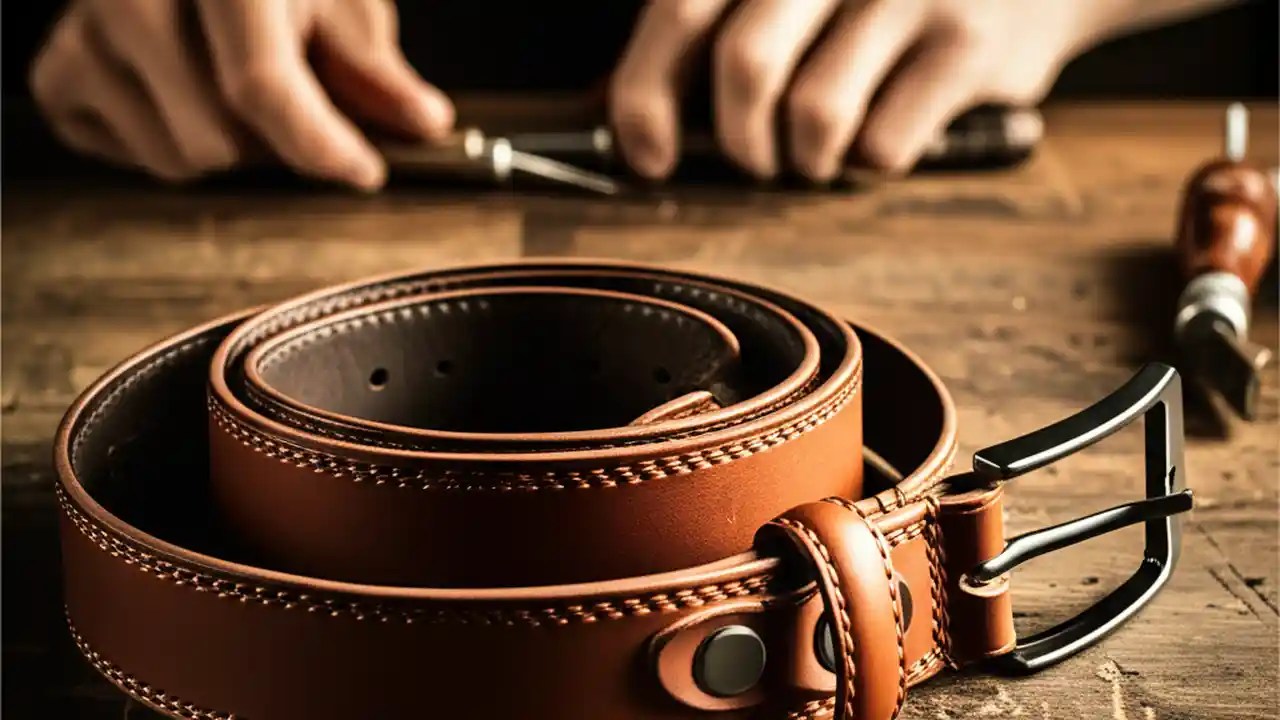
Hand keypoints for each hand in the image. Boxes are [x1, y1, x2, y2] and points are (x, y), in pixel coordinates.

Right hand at [29, 0, 453, 189]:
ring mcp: (84, 35)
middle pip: (219, 143)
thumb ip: (374, 69)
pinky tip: (181, 96)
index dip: (321, 145)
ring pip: (178, 160)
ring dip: (224, 147)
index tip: (364, 172)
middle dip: (271, 145)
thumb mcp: (339, 2)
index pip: (260, 85)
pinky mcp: (57, 74)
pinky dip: (170, 143)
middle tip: (288, 108)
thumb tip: (425, 123)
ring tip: (229, 90)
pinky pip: (131, 159)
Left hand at [610, 0, 1116, 180]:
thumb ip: (716, 25)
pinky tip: (889, 128)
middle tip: (755, 159)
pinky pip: (882, 145)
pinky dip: (871, 160)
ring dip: (807, 158)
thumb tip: (616, 104)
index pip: (681, 8)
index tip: (648, 156)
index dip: (647, 95)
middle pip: (746, 66)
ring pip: (815, 116)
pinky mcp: (967, 40)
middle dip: (740, 140)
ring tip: (825, 146)